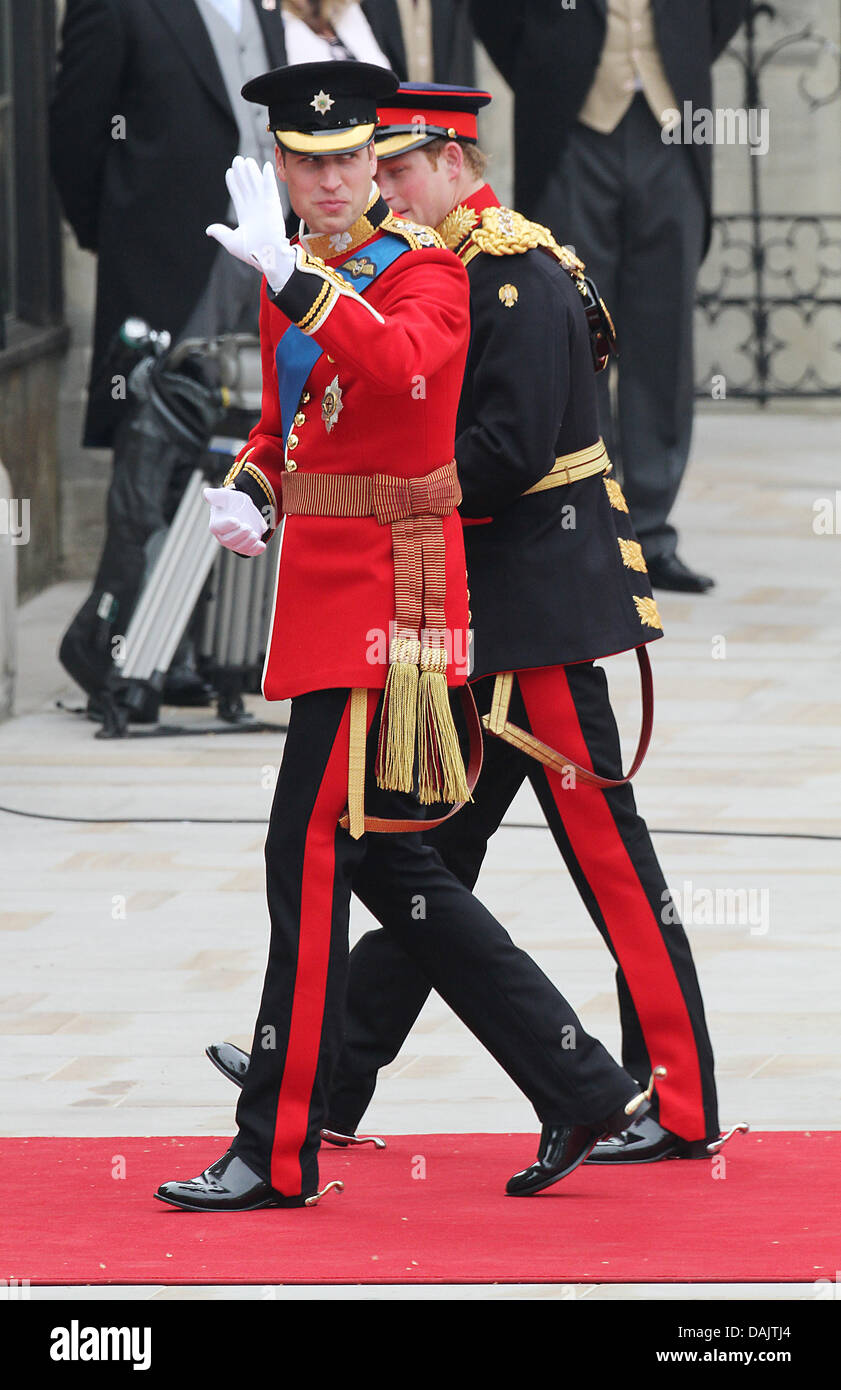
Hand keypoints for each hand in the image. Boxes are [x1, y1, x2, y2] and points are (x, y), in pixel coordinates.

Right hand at [203, 486, 266, 555]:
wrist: (243, 508)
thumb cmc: (230, 502)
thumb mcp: (225, 496)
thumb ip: (216, 495)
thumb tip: (206, 493)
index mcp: (216, 524)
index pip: (218, 528)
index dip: (227, 525)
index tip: (237, 521)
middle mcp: (223, 536)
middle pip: (229, 540)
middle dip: (240, 535)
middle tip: (248, 527)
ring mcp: (234, 543)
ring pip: (239, 547)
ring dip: (248, 543)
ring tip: (255, 535)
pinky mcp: (245, 546)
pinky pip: (249, 551)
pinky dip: (256, 550)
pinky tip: (262, 545)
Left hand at [206, 156, 295, 291]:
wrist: (267, 257)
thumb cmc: (252, 253)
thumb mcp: (231, 241)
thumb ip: (220, 232)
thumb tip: (208, 230)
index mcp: (244, 215)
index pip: (238, 194)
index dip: (233, 183)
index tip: (229, 172)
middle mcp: (254, 208)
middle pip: (246, 185)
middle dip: (241, 173)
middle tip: (237, 160)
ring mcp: (263, 205)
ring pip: (256, 184)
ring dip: (252, 171)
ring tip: (246, 160)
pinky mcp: (273, 205)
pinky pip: (270, 187)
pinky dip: (268, 177)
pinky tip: (265, 166)